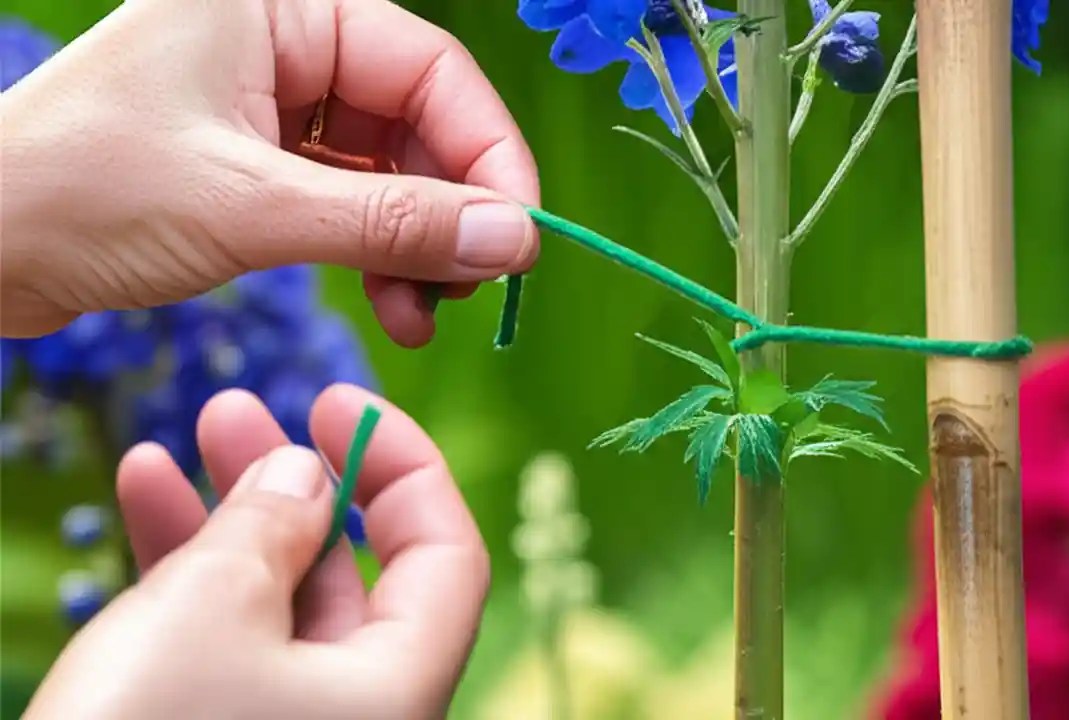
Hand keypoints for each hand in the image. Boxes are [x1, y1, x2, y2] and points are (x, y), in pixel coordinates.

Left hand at [0, 0, 538, 345]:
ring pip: (391, 169)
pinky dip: (380, 256)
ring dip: (421, 245)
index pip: (430, 70)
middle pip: (419, 121)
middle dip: (453, 209)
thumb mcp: (251, 208)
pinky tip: (399, 309)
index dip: (489, 155)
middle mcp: (286, 40)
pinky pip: (352, 202)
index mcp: (282, 4)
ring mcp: (272, 102)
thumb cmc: (79, 194)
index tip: (522, 237)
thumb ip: (392, 223)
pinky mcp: (260, 160)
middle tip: (479, 285)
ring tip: (432, 312)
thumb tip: (514, 239)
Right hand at [24, 384, 489, 719]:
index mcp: (399, 687)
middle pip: (351, 572)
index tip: (340, 403)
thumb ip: (271, 525)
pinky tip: (142, 498)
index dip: (405, 467)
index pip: (446, 555)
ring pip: (275, 603)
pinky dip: (186, 574)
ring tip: (174, 440)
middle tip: (236, 414)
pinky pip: (222, 644)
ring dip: (226, 517)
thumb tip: (307, 472)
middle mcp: (358, 713)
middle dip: (292, 484)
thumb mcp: (212, 609)